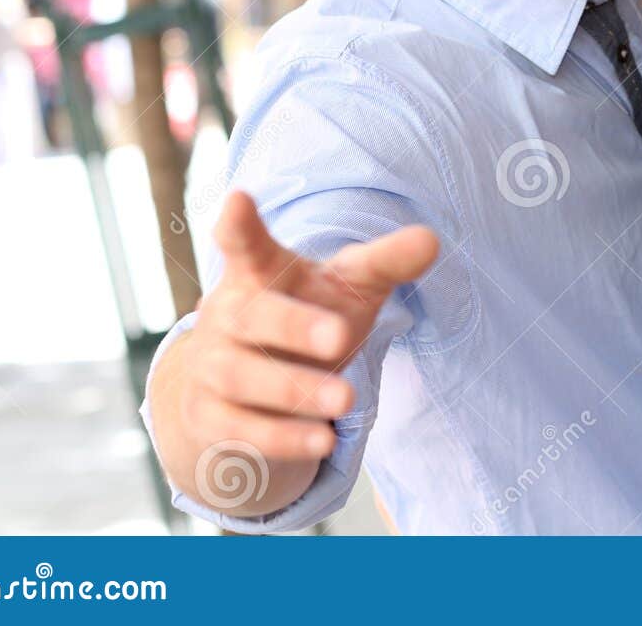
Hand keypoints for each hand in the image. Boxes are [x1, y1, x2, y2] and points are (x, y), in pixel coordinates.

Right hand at [176, 191, 438, 463]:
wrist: (249, 386)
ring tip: (347, 399)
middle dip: (294, 327)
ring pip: (243, 378)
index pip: (244, 243)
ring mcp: (212, 366)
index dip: (240, 223)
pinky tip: (325, 442)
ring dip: (295, 390)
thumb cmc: (309, 316)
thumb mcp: (349, 286)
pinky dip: (284, 437)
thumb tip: (432, 240)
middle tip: (339, 338)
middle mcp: (227, 315)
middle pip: (252, 317)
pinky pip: (242, 430)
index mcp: (257, 272)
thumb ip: (385, 262)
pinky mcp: (209, 417)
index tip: (240, 198)